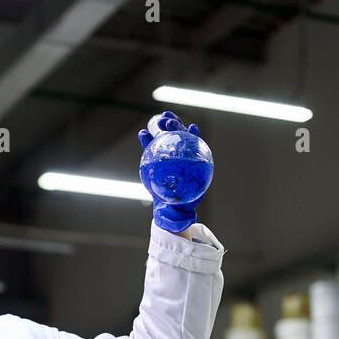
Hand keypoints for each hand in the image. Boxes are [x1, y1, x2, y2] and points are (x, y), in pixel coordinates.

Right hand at [138, 111, 204, 233]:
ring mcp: (170, 161)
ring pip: (168, 141)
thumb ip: (182, 219)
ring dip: (163, 129)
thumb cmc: (175, 216)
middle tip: (168, 122)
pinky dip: (149, 141)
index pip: (195, 152)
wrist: (166, 213)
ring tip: (157, 118)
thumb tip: (188, 220)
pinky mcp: (158, 163)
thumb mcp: (178, 218)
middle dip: (176, 128)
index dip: (196, 139)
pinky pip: (153, 150)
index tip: (193, 128)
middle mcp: (182, 163)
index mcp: (191, 173)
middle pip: (181, 141)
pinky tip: (143, 133)